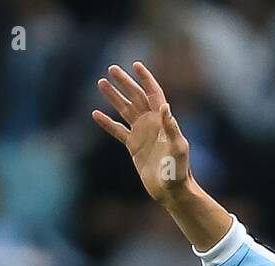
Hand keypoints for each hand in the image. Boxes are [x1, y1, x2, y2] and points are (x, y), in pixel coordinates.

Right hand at [93, 61, 191, 202]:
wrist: (172, 191)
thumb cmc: (179, 171)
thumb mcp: (178, 148)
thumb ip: (172, 128)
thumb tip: (165, 106)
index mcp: (163, 121)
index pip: (154, 94)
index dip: (146, 79)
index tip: (136, 65)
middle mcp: (152, 124)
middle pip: (136, 97)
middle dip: (125, 82)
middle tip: (111, 68)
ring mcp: (142, 134)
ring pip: (125, 110)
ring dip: (113, 97)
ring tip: (101, 82)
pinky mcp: (134, 147)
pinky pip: (118, 131)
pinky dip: (107, 123)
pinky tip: (95, 114)